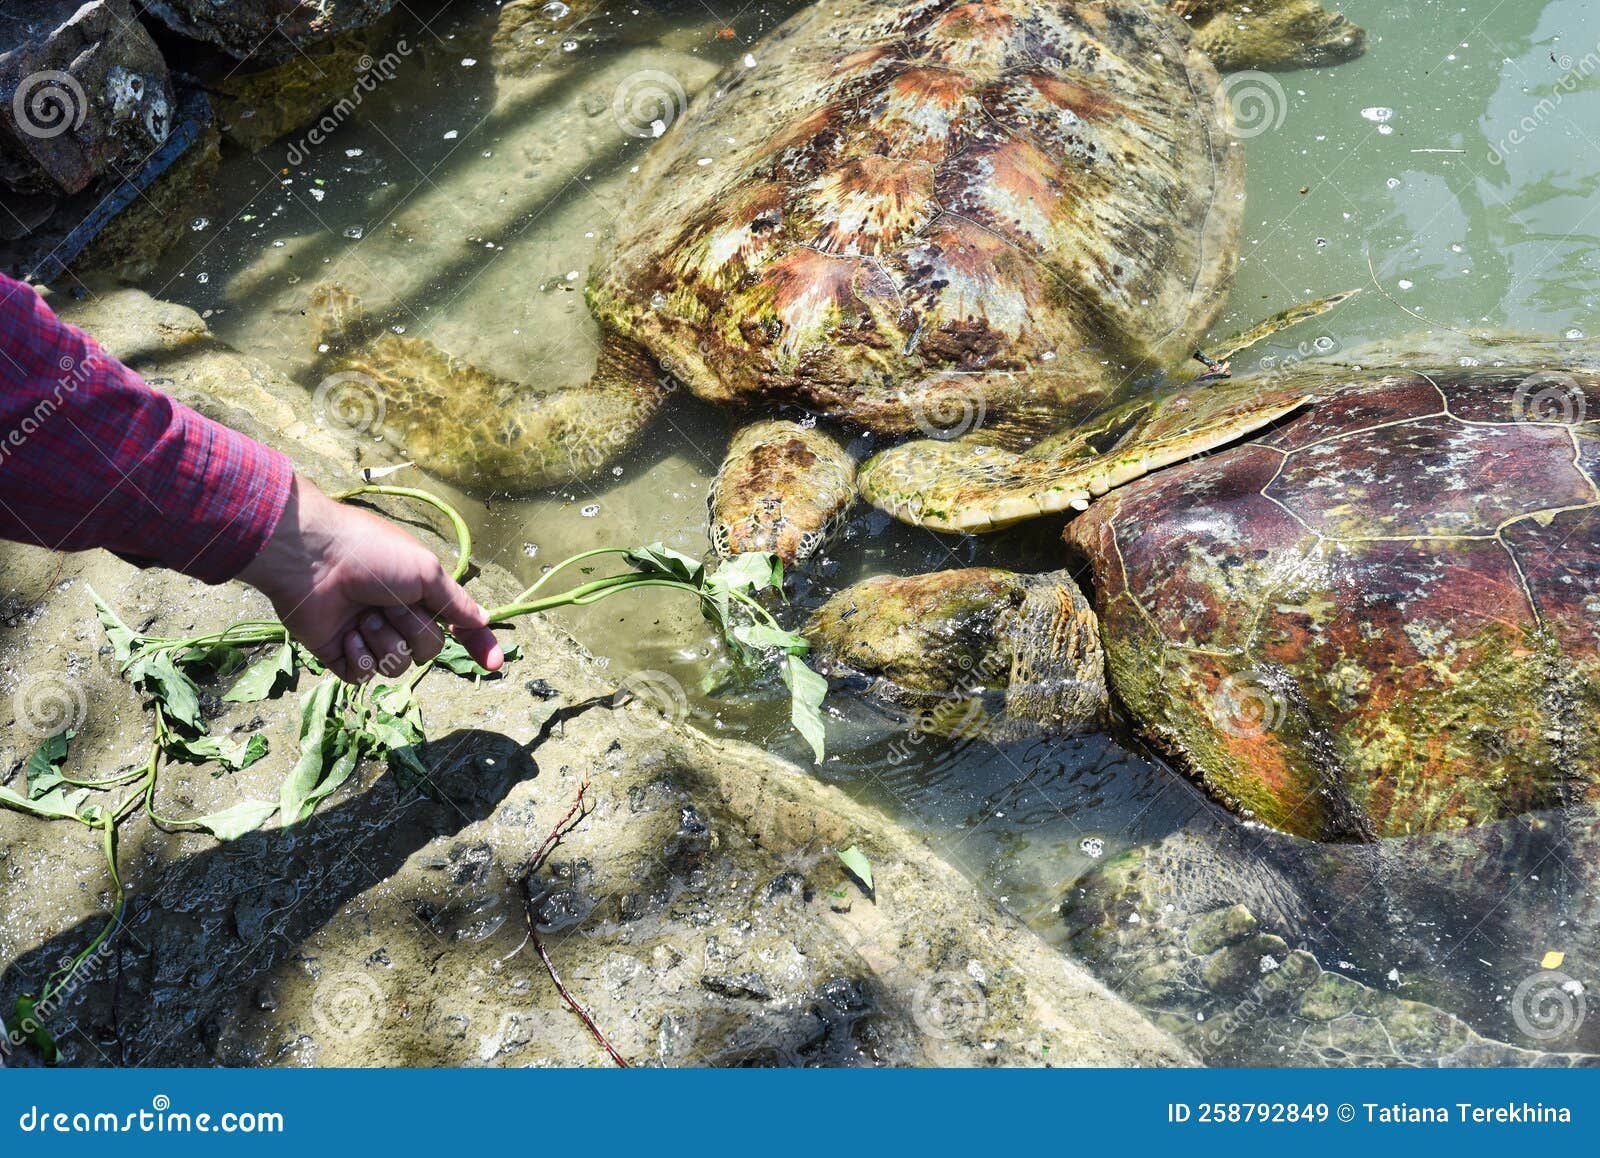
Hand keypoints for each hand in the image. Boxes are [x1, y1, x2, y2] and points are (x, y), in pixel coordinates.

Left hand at [238, 475, 502, 681]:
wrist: (312, 559)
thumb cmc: (371, 554)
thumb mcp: (426, 571)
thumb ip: (456, 602)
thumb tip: (484, 619)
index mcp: (419, 594)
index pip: (457, 627)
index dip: (477, 645)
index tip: (494, 664)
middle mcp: (397, 617)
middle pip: (428, 648)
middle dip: (412, 628)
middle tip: (387, 602)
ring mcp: (369, 637)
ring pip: (398, 665)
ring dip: (383, 640)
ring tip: (361, 615)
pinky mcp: (341, 655)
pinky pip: (365, 674)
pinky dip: (357, 654)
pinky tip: (344, 632)